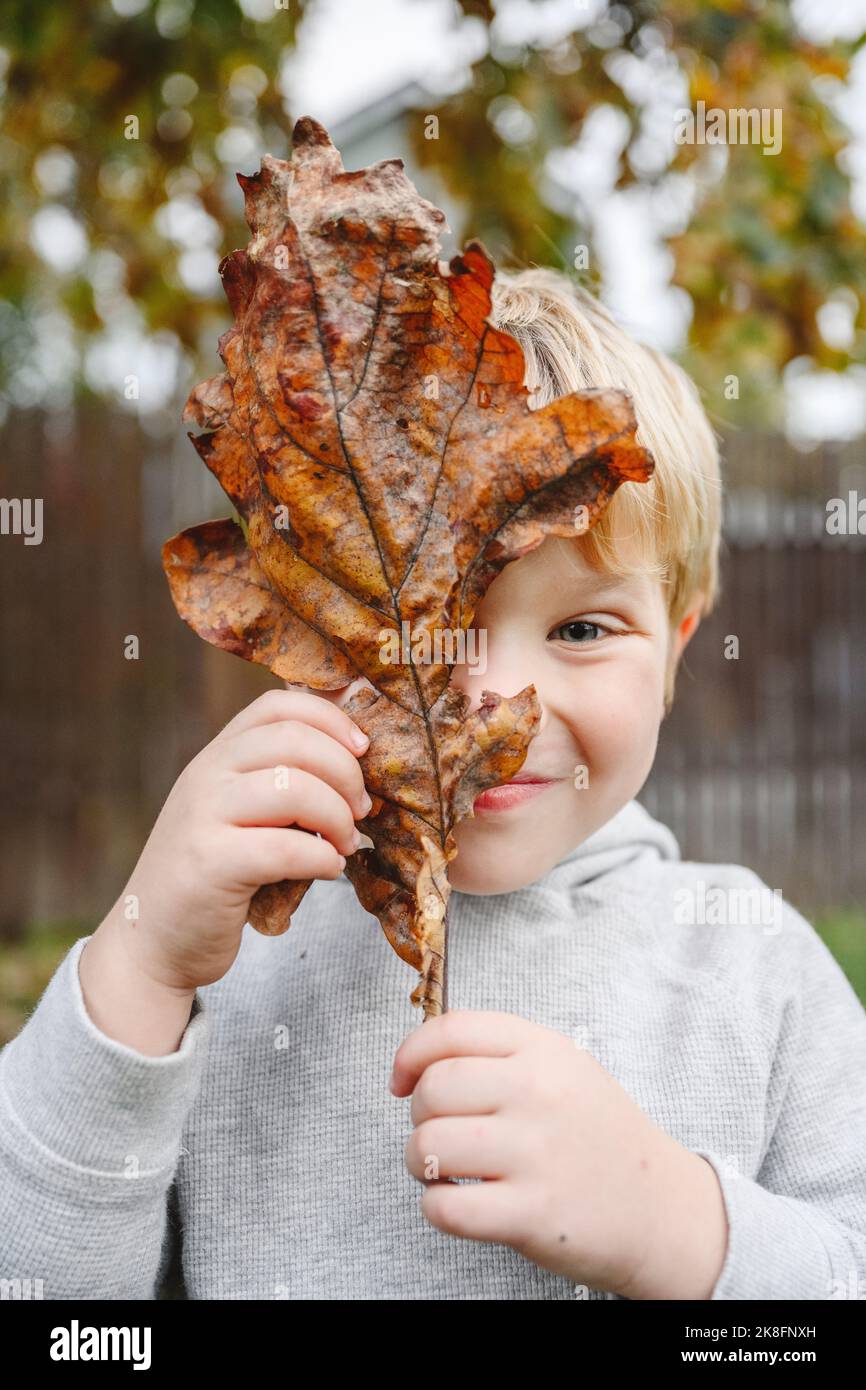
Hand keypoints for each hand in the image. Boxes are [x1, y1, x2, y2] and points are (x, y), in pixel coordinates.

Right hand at [91, 688, 370, 995]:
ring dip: (338, 817)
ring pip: (294, 788)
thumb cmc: (214, 878)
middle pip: (293, 740)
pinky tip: (329, 869)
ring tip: (346, 843)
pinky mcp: (209, 864)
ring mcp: (203, 816)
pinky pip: (284, 847)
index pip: (277, 706)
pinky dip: (323, 858)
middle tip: (361, 810)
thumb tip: (356, 758)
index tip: (362, 750)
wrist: (153, 942)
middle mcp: (206, 775)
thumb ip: (281, 783)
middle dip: (345, 772)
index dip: (330, 719)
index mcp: (217, 755)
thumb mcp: (240, 815)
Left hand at [391, 1010, 727, 1298]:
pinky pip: (444, 1207)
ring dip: (421, 1163)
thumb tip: (417, 1065)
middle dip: (419, 1114)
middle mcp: (539, 1093)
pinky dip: (437, 1208)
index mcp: (544, 1051)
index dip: (409, 1055)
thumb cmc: (600, 1138)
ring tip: (445, 1170)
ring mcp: (536, 1154)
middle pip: (432, 1089)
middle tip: (439, 1131)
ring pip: (428, 1146)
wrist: (661, 1209)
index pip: (450, 1031)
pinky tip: (458, 1202)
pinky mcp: (532, 1214)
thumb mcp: (565, 1069)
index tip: (402, 1080)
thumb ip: (500, 1055)